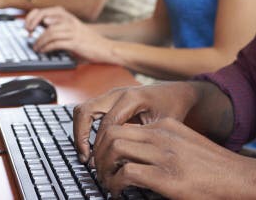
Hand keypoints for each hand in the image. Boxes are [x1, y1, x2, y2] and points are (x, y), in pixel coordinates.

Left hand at [26, 8, 114, 63]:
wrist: (105, 48)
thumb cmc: (87, 41)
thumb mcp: (71, 30)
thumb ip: (58, 28)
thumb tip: (38, 31)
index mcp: (67, 16)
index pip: (45, 10)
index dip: (33, 16)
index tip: (27, 25)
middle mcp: (69, 21)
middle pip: (46, 17)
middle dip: (33, 24)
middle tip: (28, 33)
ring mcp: (73, 31)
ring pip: (50, 31)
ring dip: (40, 40)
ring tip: (36, 47)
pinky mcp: (75, 42)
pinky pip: (57, 43)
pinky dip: (47, 47)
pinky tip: (44, 50)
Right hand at [72, 82, 199, 163]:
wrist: (175, 92)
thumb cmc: (172, 107)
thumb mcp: (163, 125)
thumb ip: (144, 139)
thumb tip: (126, 161)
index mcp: (130, 97)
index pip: (106, 124)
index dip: (100, 146)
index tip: (100, 164)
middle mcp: (116, 93)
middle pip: (84, 111)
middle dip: (80, 136)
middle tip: (86, 158)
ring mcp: (110, 95)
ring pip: (83, 110)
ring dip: (81, 132)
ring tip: (86, 155)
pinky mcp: (109, 101)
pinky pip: (89, 112)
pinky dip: (86, 129)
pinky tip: (93, 147)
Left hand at [94, 118, 247, 198]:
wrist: (241, 178)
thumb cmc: (214, 168)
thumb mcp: (185, 144)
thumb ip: (163, 144)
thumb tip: (137, 157)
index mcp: (165, 126)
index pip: (122, 124)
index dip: (105, 141)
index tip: (104, 158)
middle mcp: (161, 135)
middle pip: (112, 132)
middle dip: (98, 152)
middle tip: (99, 170)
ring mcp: (163, 155)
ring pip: (114, 148)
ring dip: (103, 167)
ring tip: (106, 182)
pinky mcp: (166, 177)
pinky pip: (127, 174)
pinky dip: (115, 184)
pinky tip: (118, 193)